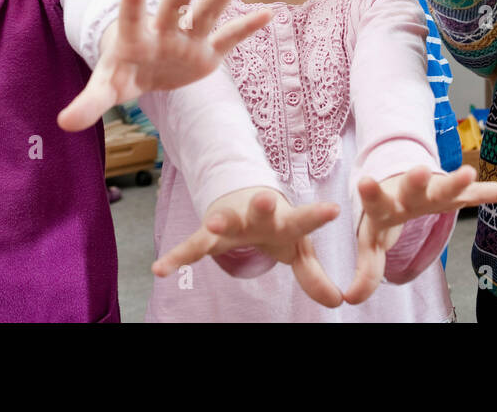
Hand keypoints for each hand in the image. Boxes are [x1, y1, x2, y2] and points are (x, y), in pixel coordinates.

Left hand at [57, 0, 273, 130]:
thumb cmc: (123, 72)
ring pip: (206, 13)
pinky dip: (247, 28)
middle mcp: (163, 32)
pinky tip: (268, 13)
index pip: (131, 19)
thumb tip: (63, 123)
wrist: (145, 69)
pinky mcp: (208, 52)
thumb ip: (89, 102)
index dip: (133, 4)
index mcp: (135, 38)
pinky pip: (229, 39)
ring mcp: (188, 39)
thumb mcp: (106, 87)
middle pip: (174, 6)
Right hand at [153, 188, 343, 307]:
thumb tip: (337, 302)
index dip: (317, 215)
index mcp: (283, 219)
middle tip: (265, 199)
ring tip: (213, 225)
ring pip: (223, 220)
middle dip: (262, 205)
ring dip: (218, 222)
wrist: (243, 195)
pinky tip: (160, 270)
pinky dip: (176, 257)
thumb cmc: (276, 225)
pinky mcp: (206, 232)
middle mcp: (256, 216)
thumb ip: (312, 274)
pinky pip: (190, 246)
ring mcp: (230, 221)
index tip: (333, 209)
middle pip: (260, 210)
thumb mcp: (296, 246)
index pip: (303, 219)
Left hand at [345, 165, 496, 304]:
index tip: (365, 181)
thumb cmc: (384, 214)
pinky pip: (480, 195)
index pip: (377, 200)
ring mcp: (435, 191)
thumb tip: (352, 299)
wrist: (398, 182)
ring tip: (470, 172)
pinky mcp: (457, 194)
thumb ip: (366, 268)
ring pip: (447, 186)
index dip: (371, 192)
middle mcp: (411, 193)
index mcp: (387, 204)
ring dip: (458, 181)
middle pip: (414, 188)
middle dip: (418, 181)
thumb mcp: (371, 240)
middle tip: (420, 172)